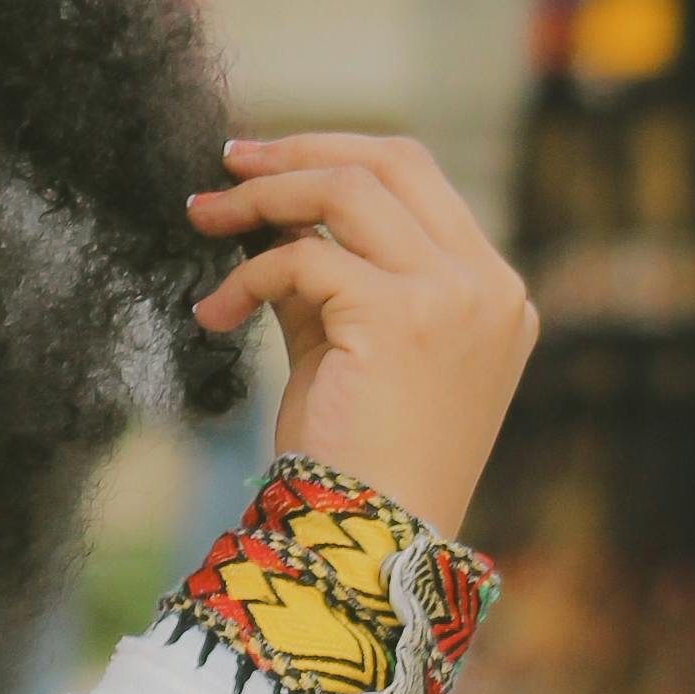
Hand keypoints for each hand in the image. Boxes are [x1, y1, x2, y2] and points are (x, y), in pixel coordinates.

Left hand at [187, 133, 535, 541]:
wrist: (370, 541)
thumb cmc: (359, 458)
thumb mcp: (350, 346)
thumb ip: (326, 275)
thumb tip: (267, 209)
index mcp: (492, 290)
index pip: (416, 180)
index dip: (335, 156)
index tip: (264, 164)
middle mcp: (487, 284)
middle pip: (390, 163)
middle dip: (298, 153)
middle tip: (226, 163)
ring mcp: (455, 296)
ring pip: (347, 191)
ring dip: (261, 197)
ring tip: (202, 215)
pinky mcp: (403, 317)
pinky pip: (304, 257)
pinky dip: (246, 275)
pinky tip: (214, 313)